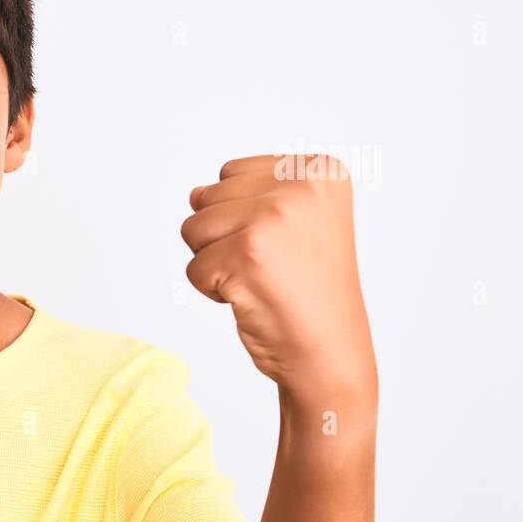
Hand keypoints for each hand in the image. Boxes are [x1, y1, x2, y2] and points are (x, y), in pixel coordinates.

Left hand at [181, 154, 376, 403]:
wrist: (329, 352)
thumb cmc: (307, 291)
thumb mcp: (289, 225)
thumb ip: (242, 197)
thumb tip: (193, 194)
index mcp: (319, 169)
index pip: (231, 174)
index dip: (243, 217)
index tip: (286, 244)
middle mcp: (301, 185)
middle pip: (208, 198)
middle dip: (224, 238)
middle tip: (272, 267)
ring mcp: (274, 217)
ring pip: (193, 229)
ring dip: (216, 263)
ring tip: (261, 279)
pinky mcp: (247, 253)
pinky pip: (194, 268)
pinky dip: (213, 291)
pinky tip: (254, 298)